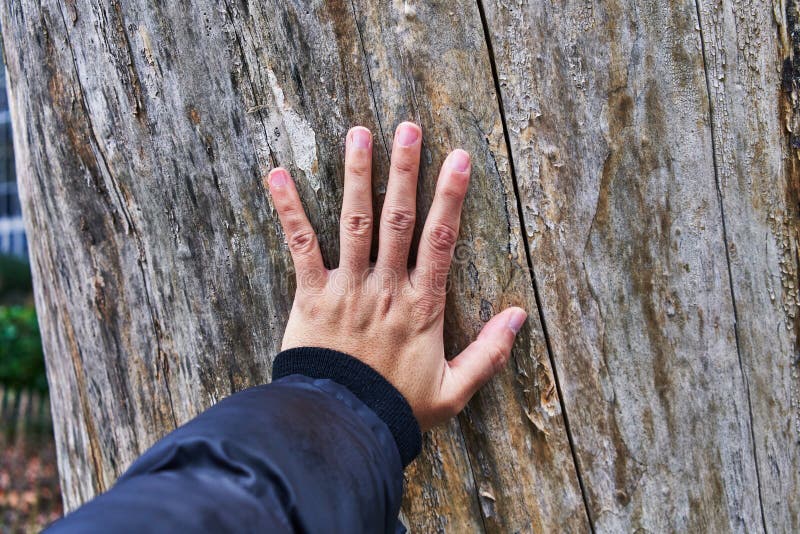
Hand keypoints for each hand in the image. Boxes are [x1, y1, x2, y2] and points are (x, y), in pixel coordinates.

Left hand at [266, 122, 526, 430]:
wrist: (342, 427)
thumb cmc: (398, 408)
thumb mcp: (455, 389)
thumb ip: (488, 353)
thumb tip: (519, 316)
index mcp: (421, 305)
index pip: (440, 241)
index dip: (451, 197)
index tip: (459, 159)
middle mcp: (385, 288)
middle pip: (398, 219)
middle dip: (405, 171)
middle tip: (408, 128)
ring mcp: (347, 288)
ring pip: (354, 223)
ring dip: (357, 176)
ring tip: (359, 134)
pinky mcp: (312, 296)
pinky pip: (301, 247)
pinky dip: (289, 211)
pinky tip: (278, 175)